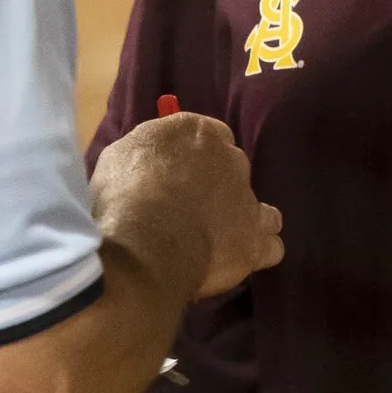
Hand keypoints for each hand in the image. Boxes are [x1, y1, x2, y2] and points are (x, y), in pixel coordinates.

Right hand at [91, 112, 284, 300]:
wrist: (144, 236)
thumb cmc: (123, 192)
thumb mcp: (120, 156)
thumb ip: (145, 155)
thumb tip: (150, 161)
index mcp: (198, 133)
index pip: (209, 136)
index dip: (195, 157)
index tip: (179, 174)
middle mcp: (231, 160)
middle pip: (234, 170)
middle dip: (217, 188)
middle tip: (189, 211)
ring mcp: (247, 202)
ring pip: (262, 209)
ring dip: (247, 219)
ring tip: (224, 238)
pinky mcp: (253, 241)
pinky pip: (270, 247)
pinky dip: (257, 252)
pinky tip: (238, 259)